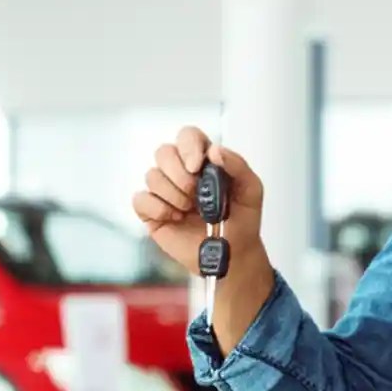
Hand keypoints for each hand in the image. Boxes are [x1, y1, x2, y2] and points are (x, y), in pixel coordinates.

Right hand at [132, 126, 266, 275]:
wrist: (234, 254)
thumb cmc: (242, 219)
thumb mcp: (251, 190)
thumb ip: (238, 165)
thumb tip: (214, 150)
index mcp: (204, 160)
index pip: (188, 136)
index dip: (188, 146)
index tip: (197, 167)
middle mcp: (181, 171)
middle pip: (163, 152)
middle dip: (180, 174)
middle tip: (196, 194)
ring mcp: (165, 191)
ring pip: (151, 175)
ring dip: (174, 195)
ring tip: (190, 210)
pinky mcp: (151, 211)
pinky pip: (140, 199)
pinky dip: (159, 208)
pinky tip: (176, 218)